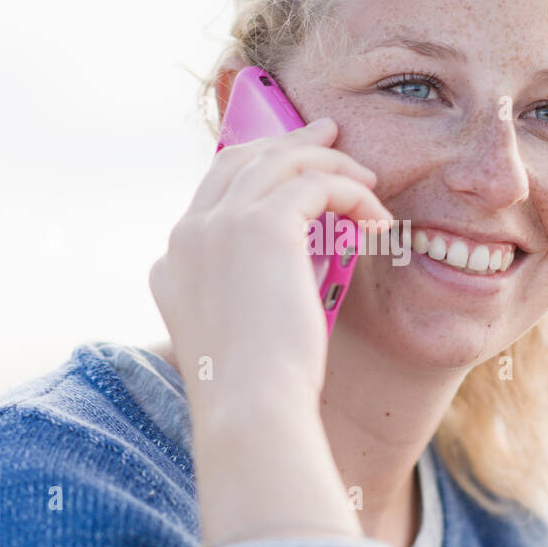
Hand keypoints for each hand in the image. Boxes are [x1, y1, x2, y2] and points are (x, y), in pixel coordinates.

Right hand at [149, 117, 391, 422]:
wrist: (250, 408)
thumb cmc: (255, 391)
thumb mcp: (239, 334)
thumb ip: (245, 294)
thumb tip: (289, 273)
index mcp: (172, 264)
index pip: (211, 192)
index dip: (256, 171)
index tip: (295, 167)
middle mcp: (186, 235)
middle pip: (239, 160)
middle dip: (289, 143)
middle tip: (331, 138)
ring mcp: (217, 224)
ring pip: (279, 161)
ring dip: (330, 165)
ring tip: (368, 182)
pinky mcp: (260, 225)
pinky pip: (315, 184)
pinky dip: (351, 193)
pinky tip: (375, 218)